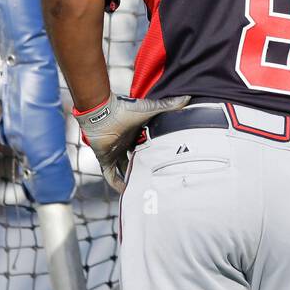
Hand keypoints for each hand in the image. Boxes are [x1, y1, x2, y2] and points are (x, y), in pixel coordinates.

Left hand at [73, 93, 190, 192]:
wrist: (102, 113)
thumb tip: (188, 97)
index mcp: (137, 134)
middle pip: (137, 160)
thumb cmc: (125, 109)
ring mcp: (115, 152)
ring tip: (143, 190)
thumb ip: (168, 105)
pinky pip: (110, 175)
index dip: (156, 154)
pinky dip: (116, 184)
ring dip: (132, 179)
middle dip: (145, 169)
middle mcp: (126, 144)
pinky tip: (125, 193)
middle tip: (157, 181)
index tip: (166, 164)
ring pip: (125, 169)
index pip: (148, 147)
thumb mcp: (150, 109)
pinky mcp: (105, 159)